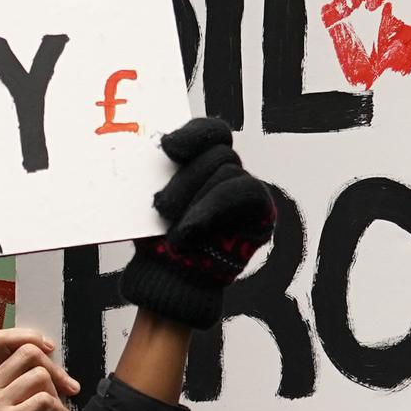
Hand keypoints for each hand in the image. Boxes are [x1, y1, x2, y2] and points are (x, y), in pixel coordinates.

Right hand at [0, 329, 74, 410]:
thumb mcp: (24, 400)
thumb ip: (30, 375)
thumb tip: (53, 352)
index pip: (1, 339)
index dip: (28, 336)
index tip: (49, 348)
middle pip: (28, 353)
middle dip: (56, 369)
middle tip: (68, 388)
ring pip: (40, 376)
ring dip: (57, 394)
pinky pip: (45, 399)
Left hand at [115, 119, 277, 331]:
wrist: (168, 279)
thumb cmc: (156, 237)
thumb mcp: (149, 198)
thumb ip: (157, 170)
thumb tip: (151, 144)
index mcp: (200, 159)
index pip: (209, 132)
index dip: (193, 134)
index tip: (167, 147)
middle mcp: (227, 168)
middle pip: (216, 152)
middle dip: (185, 179)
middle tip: (160, 207)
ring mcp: (246, 188)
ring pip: (227, 170)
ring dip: (195, 199)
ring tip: (173, 233)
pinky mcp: (261, 209)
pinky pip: (243, 192)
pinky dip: (213, 208)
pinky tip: (192, 229)